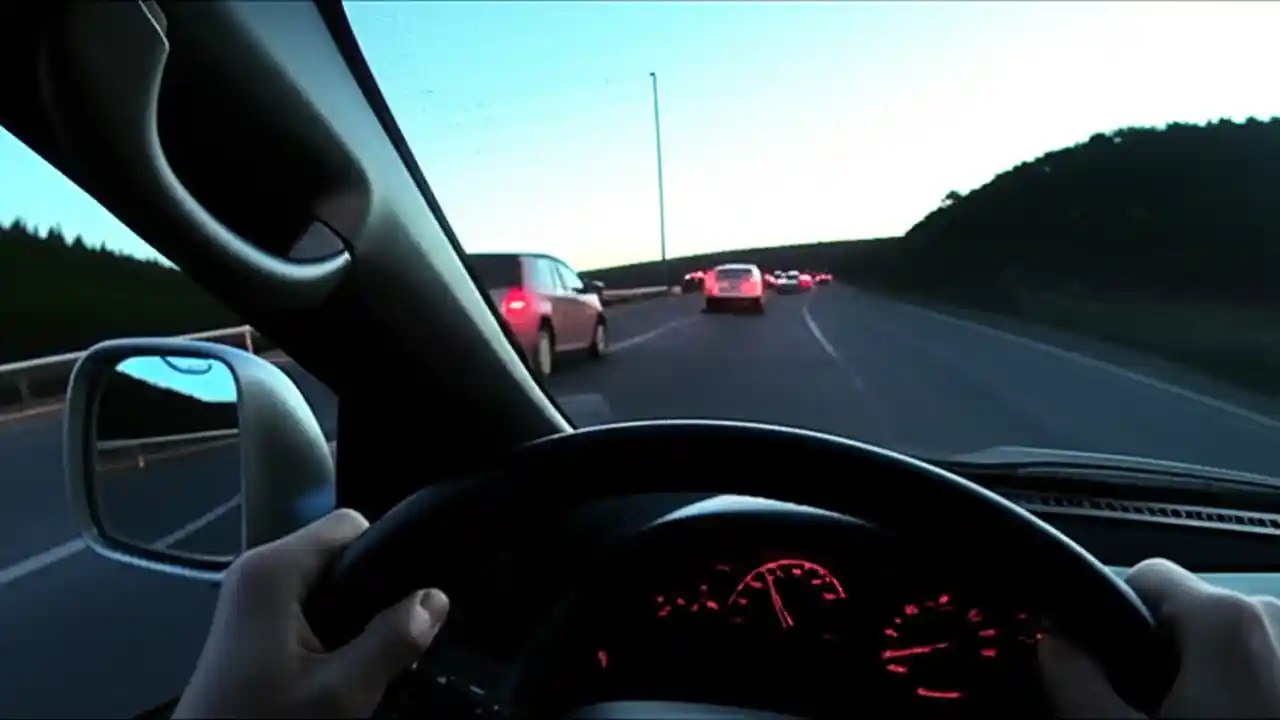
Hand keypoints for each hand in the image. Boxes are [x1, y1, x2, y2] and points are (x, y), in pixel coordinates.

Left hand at [174, 509, 449, 717]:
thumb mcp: (340, 693)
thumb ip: (392, 641)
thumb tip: (436, 599)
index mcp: (272, 570)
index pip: (350, 526)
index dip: (384, 559)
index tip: (401, 607)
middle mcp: (256, 572)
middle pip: (339, 554)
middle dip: (370, 595)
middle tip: (385, 646)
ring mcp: (249, 599)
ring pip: (326, 584)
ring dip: (352, 619)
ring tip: (361, 663)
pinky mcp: (250, 626)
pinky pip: (307, 607)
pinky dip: (330, 632)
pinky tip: (337, 670)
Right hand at [1039, 558, 1279, 717]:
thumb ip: (1072, 678)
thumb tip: (1054, 644)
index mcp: (1225, 617)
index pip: (1143, 577)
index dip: (1108, 621)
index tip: (1102, 672)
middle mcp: (1273, 617)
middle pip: (1185, 615)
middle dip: (1156, 657)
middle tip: (1144, 714)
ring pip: (1223, 646)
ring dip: (1201, 679)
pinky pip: (1260, 667)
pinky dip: (1237, 692)